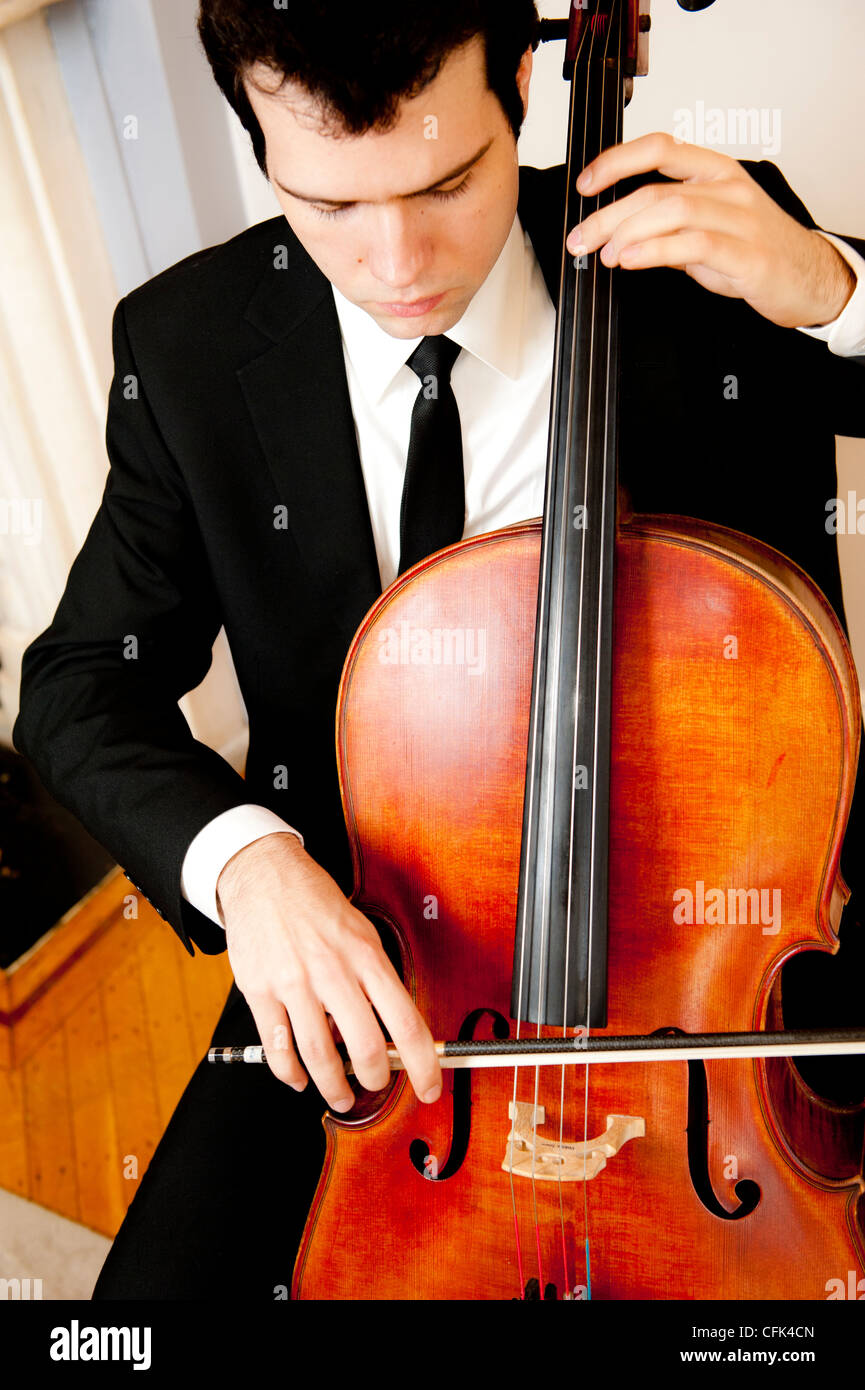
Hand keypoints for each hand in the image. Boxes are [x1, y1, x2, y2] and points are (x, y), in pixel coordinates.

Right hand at [217, 832, 441, 1111]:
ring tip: (341, 1097)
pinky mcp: (259, 990)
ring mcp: (294, 982)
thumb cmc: (316, 903)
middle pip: (365, 1047)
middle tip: (377, 1086)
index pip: (406, 1021)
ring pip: (320, 1055)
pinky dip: (290, 1074)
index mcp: (366, 955)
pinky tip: (299, 1079)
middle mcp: (333, 970)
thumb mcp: (361, 930)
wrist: (263, 874)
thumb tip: (390, 1028)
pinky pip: (277, 1048)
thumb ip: (375, 976)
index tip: (428, 1087)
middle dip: (377, 1079)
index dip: (422, 1064)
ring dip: (334, 1087)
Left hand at [566, 132, 854, 328]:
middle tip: (580, 239)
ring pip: (672, 211)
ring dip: (628, 233)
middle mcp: (728, 187)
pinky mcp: (747, 254)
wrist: (808, 278)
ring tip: (606, 255)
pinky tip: (631, 260)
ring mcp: (740, 218)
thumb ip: (667, 226)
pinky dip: (656, 251)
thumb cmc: (755, 251)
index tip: (585, 184)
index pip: (660, 147)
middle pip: (655, 189)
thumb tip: (617, 233)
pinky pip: (694, 244)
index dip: (617, 161)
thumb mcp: (707, 229)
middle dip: (608, 215)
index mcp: (716, 171)